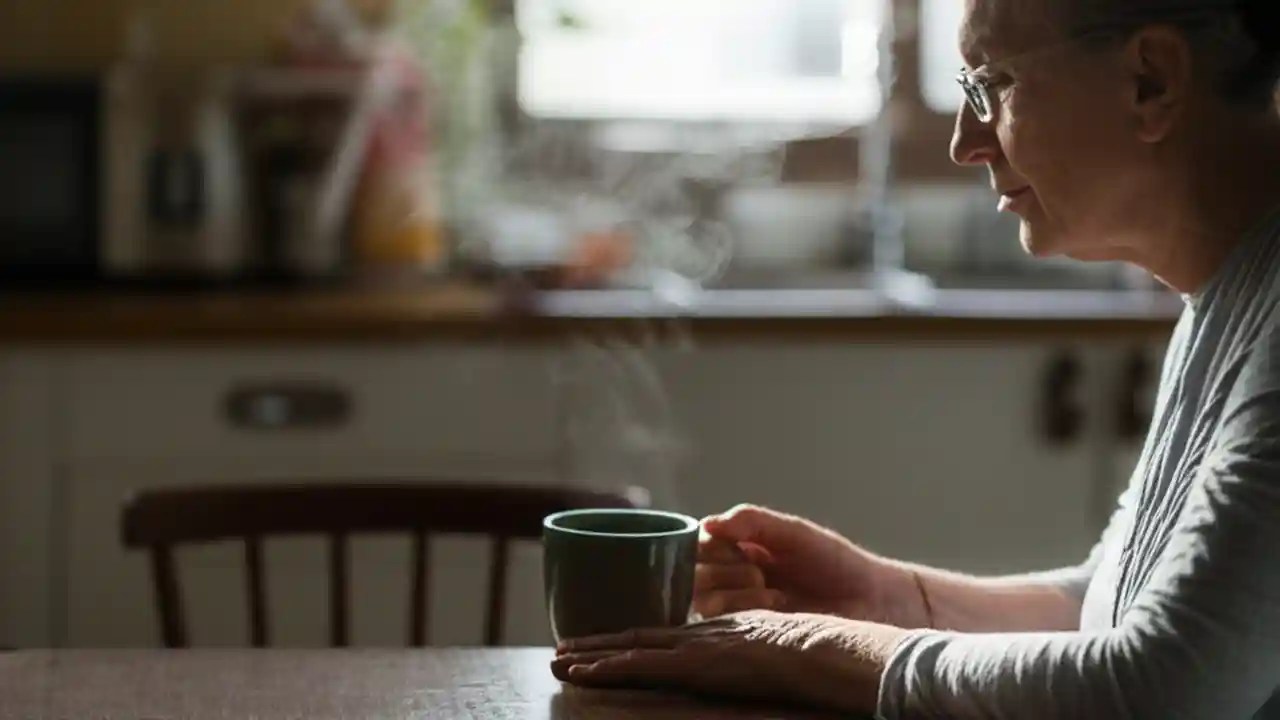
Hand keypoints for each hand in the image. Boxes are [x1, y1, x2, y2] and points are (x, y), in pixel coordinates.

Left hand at [551, 610, 902, 713]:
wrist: (825, 649)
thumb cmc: (813, 655)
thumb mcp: (778, 650)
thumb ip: (755, 654)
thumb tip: (751, 664)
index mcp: (721, 633)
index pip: (666, 637)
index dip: (631, 640)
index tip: (604, 643)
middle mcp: (703, 635)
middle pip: (640, 637)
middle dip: (599, 643)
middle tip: (562, 647)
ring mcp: (697, 647)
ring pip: (632, 648)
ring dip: (593, 654)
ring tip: (560, 659)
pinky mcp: (694, 662)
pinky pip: (641, 664)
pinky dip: (608, 666)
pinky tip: (582, 671)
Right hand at [695, 505, 922, 625]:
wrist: (871, 600)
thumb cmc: (836, 563)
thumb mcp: (792, 532)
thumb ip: (751, 522)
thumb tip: (707, 522)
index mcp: (740, 549)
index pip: (698, 544)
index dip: (710, 545)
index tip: (739, 546)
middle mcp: (733, 578)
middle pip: (693, 573)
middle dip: (723, 569)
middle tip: (759, 572)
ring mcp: (740, 609)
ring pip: (701, 599)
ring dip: (733, 591)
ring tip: (771, 591)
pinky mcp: (750, 635)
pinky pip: (719, 625)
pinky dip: (742, 611)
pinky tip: (774, 607)